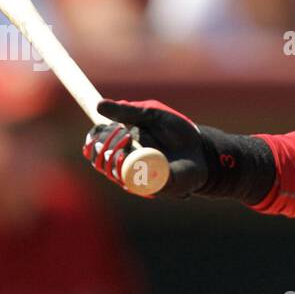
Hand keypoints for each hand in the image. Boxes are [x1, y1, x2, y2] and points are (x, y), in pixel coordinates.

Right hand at [82, 98, 208, 197]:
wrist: (200, 148)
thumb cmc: (175, 132)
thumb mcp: (150, 116)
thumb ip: (126, 112)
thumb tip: (98, 105)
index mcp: (121, 144)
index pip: (94, 142)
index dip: (95, 136)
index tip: (106, 126)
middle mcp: (124, 163)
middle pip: (99, 159)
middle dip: (108, 144)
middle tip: (125, 133)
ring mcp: (137, 178)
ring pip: (113, 172)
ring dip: (119, 154)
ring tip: (132, 141)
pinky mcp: (152, 187)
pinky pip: (135, 181)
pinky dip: (136, 167)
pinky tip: (142, 157)